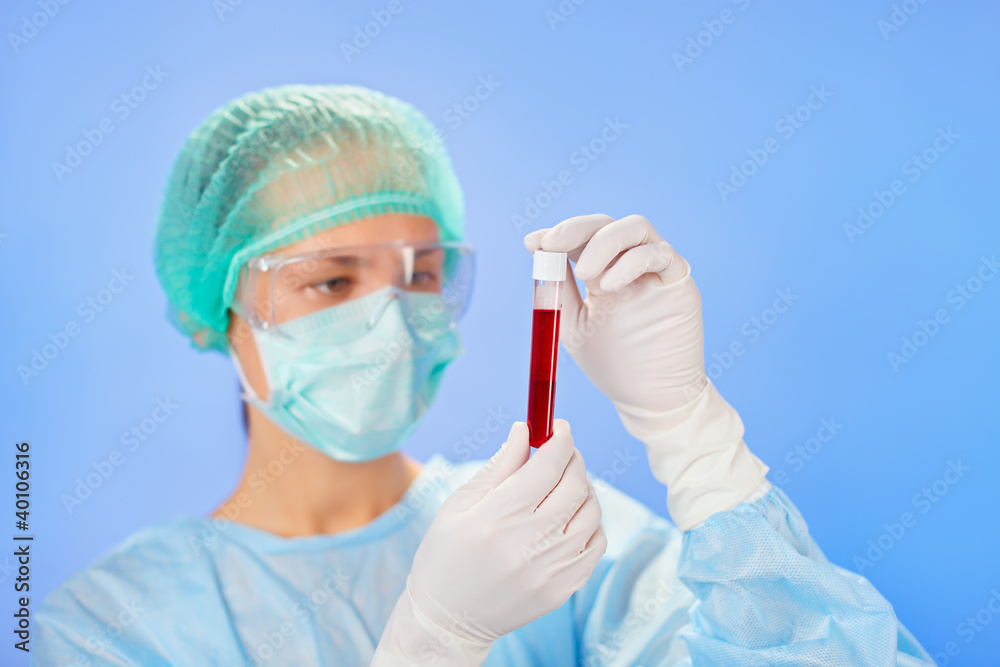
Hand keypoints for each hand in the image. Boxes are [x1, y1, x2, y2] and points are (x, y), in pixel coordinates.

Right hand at [372, 420, 605, 665]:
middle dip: (573, 458)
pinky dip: (590, 521)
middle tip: (562, 451)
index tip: (558, 427)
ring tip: (564, 484)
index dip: (559, 439)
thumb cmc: (447, 554)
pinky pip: (595, 543)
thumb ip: (500, 466)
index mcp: (498, 517)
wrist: (448, 620)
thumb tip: (525, 430)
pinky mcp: (563, 589)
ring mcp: (551, 570)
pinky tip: (570, 516)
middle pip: (575, 485)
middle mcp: (529, 543)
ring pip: (591, 512)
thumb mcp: (460, 504)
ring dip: (583, 488)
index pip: (548, 465)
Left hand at [525, 214, 767, 531]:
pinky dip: (631, 262)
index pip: (582, 238)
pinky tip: (609, 286)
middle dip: (576, 229)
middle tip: (553, 244)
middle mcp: (630, 265)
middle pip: (605, 225)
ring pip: (635, 228)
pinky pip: (660, 254)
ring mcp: (656, 270)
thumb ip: (558, 289)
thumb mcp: (572, 324)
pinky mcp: (679, 281)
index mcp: (603, 273)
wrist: (648, 399)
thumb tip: (539, 251)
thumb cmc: (612, 365)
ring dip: (603, 243)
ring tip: (585, 275)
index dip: (559, 234)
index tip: (533, 242)